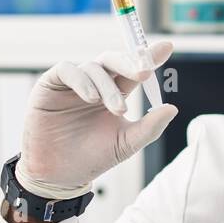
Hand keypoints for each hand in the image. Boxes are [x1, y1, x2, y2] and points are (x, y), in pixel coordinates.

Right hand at [17, 41, 176, 198]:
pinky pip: (67, 70)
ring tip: (118, 109)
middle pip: (114, 61)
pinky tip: (91, 98)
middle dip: (130, 63)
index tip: (167, 46)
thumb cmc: (93, 158)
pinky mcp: (51, 85)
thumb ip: (149, 127)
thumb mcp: (126, 144)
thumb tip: (172, 108)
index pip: (133, 71)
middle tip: (144, 73)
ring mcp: (73, 83)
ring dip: (108, 86)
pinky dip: (82, 80)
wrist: (59, 175)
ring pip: (94, 67)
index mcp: (115, 93)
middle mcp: (95, 84)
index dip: (149, 57)